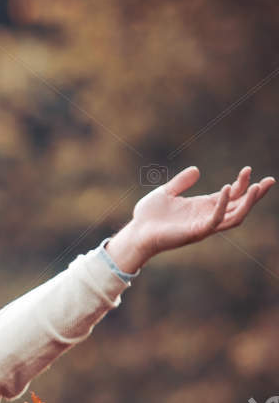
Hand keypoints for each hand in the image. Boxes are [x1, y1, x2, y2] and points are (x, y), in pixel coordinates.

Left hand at [106, 165, 273, 272]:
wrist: (136, 233)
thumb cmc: (148, 216)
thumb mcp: (165, 193)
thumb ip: (181, 182)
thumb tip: (196, 170)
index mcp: (203, 207)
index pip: (230, 196)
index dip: (241, 184)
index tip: (249, 169)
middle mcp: (207, 216)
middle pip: (239, 206)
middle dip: (255, 194)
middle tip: (270, 180)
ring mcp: (203, 226)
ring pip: (235, 216)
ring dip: (247, 203)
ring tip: (257, 187)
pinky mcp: (195, 232)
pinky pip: (215, 220)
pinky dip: (222, 205)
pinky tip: (225, 190)